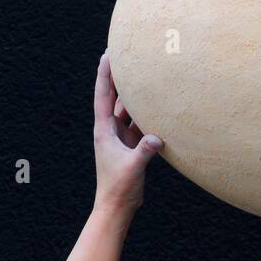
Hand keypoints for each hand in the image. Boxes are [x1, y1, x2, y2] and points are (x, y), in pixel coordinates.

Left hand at [92, 52, 162, 213]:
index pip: (103, 96)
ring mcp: (121, 136)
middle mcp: (110, 129)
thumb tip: (157, 137)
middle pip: (114, 97)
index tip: (107, 54)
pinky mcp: (131, 144)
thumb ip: (144, 152)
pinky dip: (146, 112)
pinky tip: (156, 104)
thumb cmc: (119, 187)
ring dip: (134, 93)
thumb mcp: (131, 169)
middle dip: (118, 76)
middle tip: (125, 55)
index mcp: (104, 131)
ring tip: (143, 74)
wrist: (117, 205)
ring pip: (127, 109)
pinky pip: (139, 122)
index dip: (105, 74)